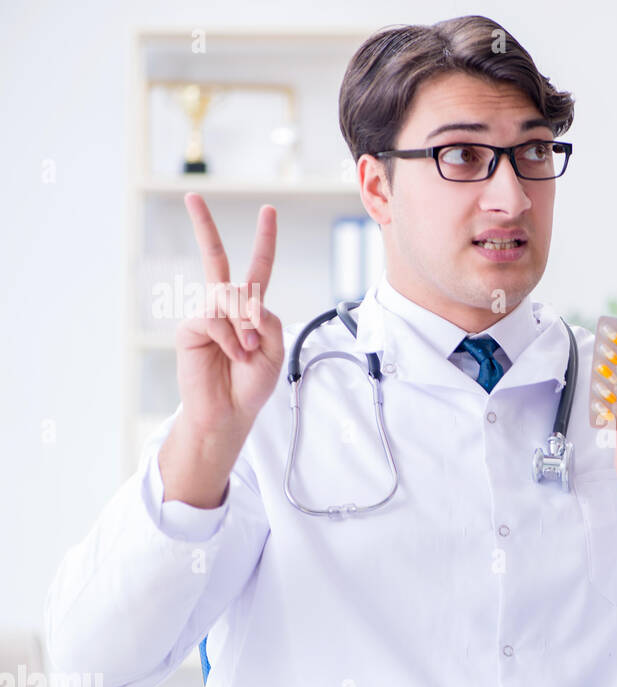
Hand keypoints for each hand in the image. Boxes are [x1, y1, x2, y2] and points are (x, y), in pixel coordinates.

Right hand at [176, 193, 283, 436]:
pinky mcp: (190, 329)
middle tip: (192, 195)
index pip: (258, 267)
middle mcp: (225, 306)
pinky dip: (230, 338)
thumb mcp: (275, 347)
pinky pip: (215, 320)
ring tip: (246, 353)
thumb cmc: (252, 382)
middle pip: (214, 258)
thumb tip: (241, 303)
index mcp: (250, 308)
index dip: (265, 240)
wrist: (230, 411)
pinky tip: (233, 355)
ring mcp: (205, 315)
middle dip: (204, 226)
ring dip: (245, 328)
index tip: (268, 211)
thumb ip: (267, 318)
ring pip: (230, 299)